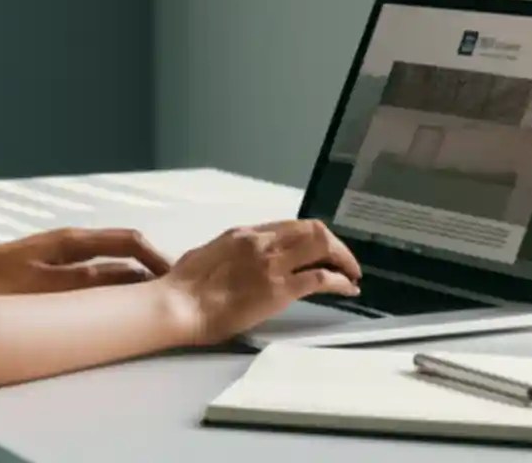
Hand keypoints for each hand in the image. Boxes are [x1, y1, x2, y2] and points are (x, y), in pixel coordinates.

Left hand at [0, 228, 172, 294]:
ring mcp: (65, 250)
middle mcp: (74, 240)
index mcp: (75, 241)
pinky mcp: (55, 263)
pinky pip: (98, 267)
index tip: (176, 279)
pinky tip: (115, 300)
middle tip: (172, 290)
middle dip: (153, 265)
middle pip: (126, 247)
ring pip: (113, 258)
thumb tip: (129, 277)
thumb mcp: (45, 286)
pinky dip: (115, 280)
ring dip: (135, 274)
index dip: (157, 258)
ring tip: (151, 298)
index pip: (131, 241)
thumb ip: (87, 282)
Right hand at [161, 219, 361, 345]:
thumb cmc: (183, 287)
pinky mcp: (279, 290)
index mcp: (244, 233)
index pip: (291, 225)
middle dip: (335, 245)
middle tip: (344, 262)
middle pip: (313, 230)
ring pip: (322, 247)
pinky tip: (348, 289)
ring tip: (351, 274)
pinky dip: (341, 281)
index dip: (313, 237)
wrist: (179, 305)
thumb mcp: (208, 255)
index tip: (321, 250)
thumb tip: (239, 260)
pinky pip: (321, 278)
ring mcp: (272, 264)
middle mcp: (262, 242)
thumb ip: (231, 253)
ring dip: (343, 260)